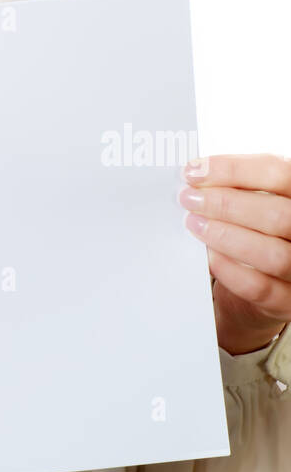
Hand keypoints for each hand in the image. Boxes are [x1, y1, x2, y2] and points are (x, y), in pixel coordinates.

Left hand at [178, 153, 290, 355]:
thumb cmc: (261, 225)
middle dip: (225, 205)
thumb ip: (238, 186)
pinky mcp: (287, 301)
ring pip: (271, 254)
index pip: (278, 173)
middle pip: (277, 215)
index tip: (194, 171)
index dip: (233, 169)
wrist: (270, 276)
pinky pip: (260, 287)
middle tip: (189, 199)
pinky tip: (209, 256)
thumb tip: (197, 177)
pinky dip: (230, 270)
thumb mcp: (258, 198)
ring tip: (195, 224)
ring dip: (225, 237)